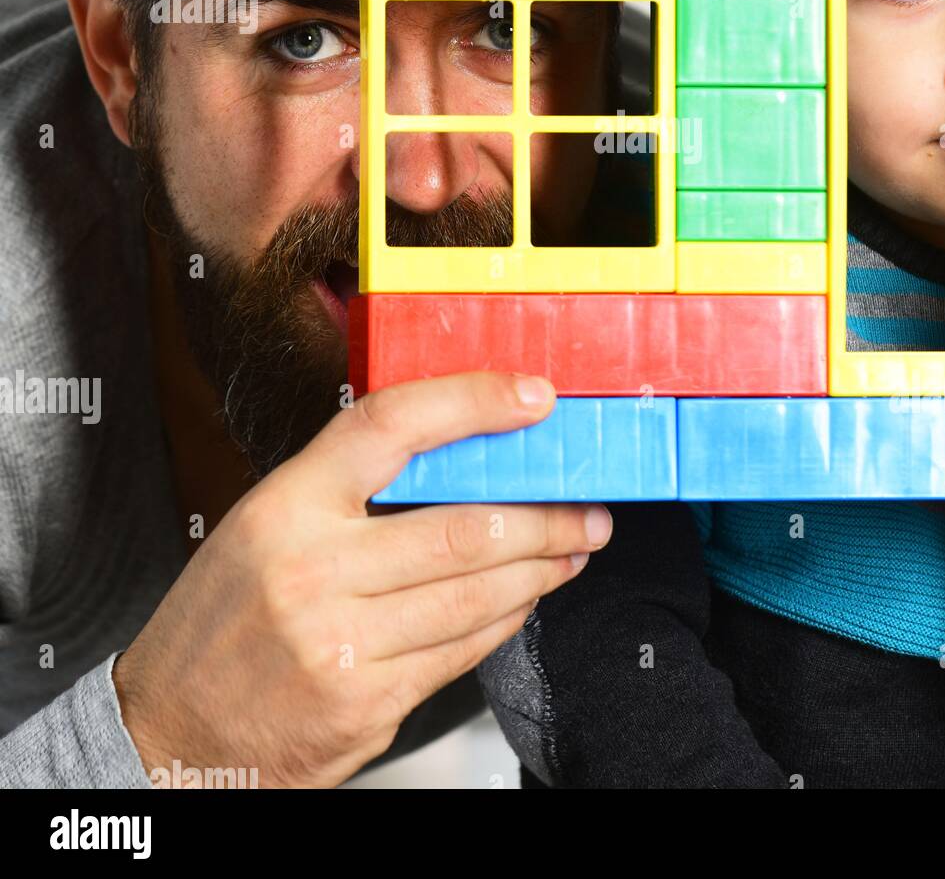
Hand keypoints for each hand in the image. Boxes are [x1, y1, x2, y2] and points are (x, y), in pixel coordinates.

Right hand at [113, 371, 610, 787]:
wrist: (169, 738)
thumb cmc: (221, 625)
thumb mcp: (263, 529)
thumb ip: (347, 490)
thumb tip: (458, 455)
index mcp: (285, 506)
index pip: (391, 425)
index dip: (472, 401)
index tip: (532, 395)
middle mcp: (313, 569)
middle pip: (462, 525)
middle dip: (546, 515)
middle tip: (586, 505)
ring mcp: (343, 641)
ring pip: (477, 591)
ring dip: (542, 567)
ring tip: (573, 548)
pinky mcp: (368, 701)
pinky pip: (464, 648)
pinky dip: (508, 617)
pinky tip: (526, 598)